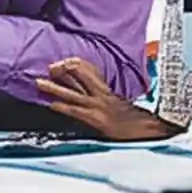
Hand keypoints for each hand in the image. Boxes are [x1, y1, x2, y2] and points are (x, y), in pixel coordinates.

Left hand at [36, 57, 182, 140]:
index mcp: (108, 88)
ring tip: (39, 83)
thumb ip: (109, 96)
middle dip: (61, 69)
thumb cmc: (140, 120)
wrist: (153, 130)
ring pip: (72, 91)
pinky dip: (62, 106)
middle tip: (49, 68)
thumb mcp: (124, 103)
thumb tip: (98, 95)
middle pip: (78, 73)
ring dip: (53, 87)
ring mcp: (99, 106)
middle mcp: (102, 93)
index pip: (87, 68)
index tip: (61, 62)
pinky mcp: (97, 119)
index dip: (72, 63)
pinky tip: (51, 105)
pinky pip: (76, 110)